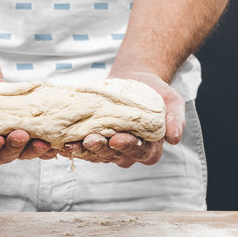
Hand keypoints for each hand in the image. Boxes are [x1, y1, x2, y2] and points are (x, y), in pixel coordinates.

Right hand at [0, 74, 55, 165]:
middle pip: (4, 157)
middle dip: (14, 148)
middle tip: (20, 135)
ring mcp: (11, 144)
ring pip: (23, 153)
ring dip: (34, 149)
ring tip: (43, 141)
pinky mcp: (26, 134)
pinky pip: (38, 145)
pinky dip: (48, 146)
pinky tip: (57, 141)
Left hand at [58, 71, 184, 167]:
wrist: (134, 80)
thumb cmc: (155, 92)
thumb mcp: (172, 101)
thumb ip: (175, 118)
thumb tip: (175, 138)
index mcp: (150, 149)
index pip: (140, 152)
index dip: (128, 147)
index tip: (118, 139)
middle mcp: (129, 154)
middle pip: (114, 155)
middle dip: (101, 149)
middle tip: (91, 140)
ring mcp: (109, 150)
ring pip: (96, 155)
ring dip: (83, 150)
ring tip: (70, 144)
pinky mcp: (93, 142)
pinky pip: (83, 149)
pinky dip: (73, 146)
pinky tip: (62, 143)